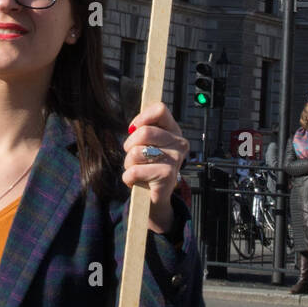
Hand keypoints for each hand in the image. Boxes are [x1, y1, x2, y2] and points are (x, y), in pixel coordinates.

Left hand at [122, 102, 188, 232]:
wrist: (155, 197)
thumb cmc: (149, 167)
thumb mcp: (149, 145)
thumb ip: (144, 130)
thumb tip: (134, 126)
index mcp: (174, 131)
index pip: (160, 110)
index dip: (142, 117)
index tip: (134, 129)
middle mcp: (179, 143)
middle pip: (144, 132)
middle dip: (129, 145)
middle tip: (132, 156)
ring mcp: (175, 159)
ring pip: (136, 152)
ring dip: (128, 163)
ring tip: (137, 169)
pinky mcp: (167, 175)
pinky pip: (134, 171)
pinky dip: (128, 178)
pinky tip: (136, 181)